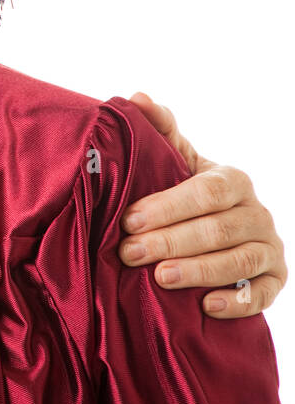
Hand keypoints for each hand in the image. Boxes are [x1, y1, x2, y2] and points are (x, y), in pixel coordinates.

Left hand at [118, 92, 285, 317]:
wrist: (217, 232)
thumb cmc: (186, 194)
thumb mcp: (175, 161)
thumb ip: (158, 132)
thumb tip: (137, 97)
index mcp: (232, 180)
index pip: (205, 192)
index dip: (168, 206)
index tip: (129, 219)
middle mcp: (257, 212)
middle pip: (217, 229)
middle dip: (170, 241)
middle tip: (129, 253)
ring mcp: (269, 247)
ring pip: (238, 261)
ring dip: (198, 271)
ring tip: (159, 277)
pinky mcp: (274, 280)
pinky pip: (264, 294)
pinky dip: (238, 302)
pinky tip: (208, 306)